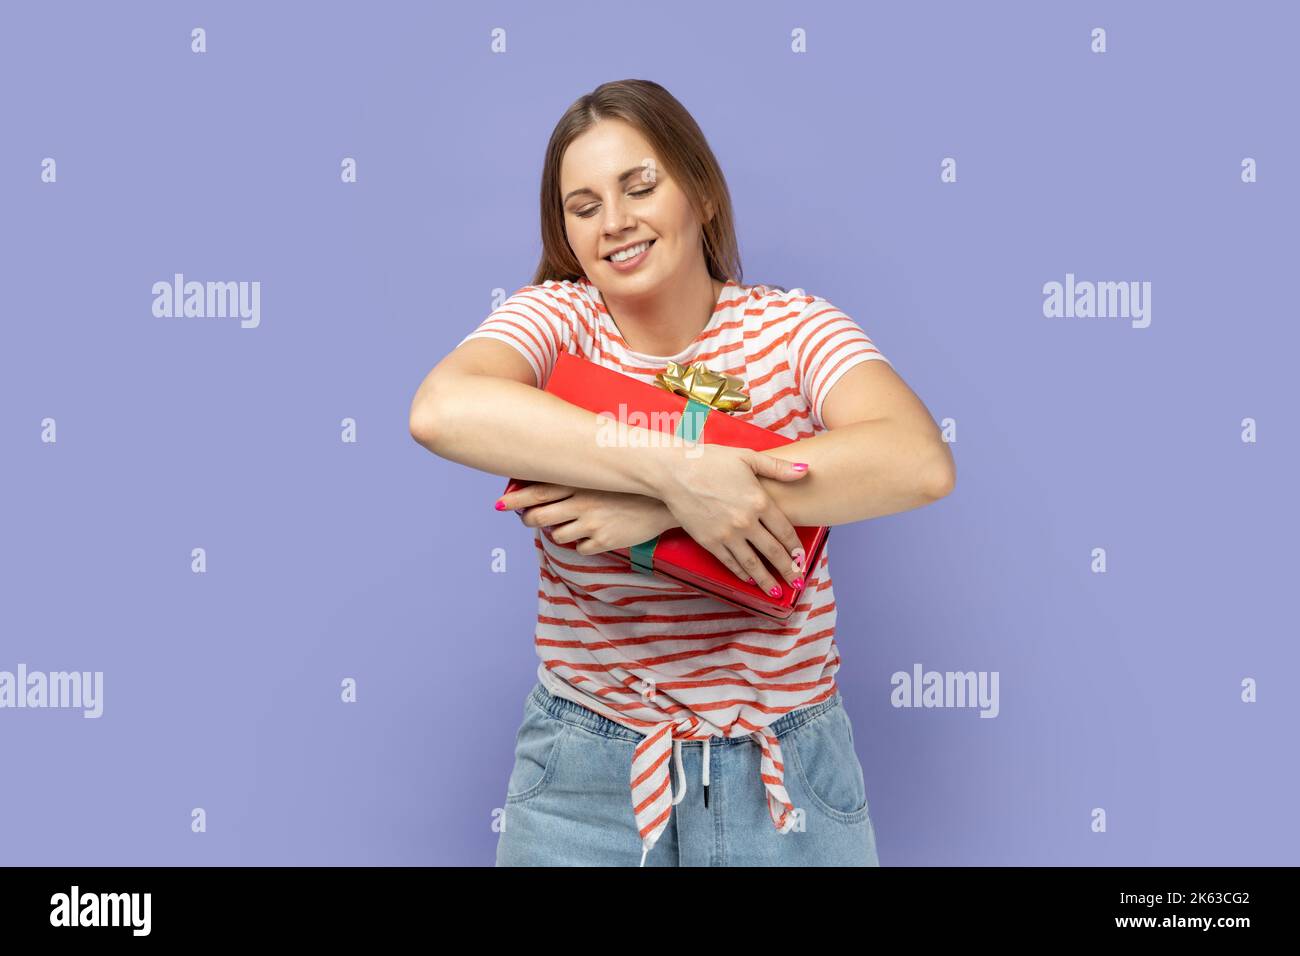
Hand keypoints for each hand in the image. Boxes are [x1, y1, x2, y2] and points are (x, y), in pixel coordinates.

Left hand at [498, 483, 677, 555]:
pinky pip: (581, 548)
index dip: (515, 498)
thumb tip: (551, 481)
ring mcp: (593, 523)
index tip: (499, 503)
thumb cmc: (633, 482)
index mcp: (580, 482)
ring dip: (560, 531)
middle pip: (539, 517)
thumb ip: (578, 476)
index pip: (537, 490)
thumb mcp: (603, 472)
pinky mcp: (605, 540)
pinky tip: (596, 533)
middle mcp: (582, 502)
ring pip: (557, 535)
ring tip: (576, 523)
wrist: (667, 498)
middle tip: (531, 518)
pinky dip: (584, 544)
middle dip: (530, 519)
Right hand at [652, 443, 809, 596]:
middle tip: (797, 582)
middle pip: (773, 552)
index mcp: (759, 501)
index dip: (795, 548)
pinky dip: (742, 573)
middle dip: (787, 570)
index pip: (785, 531)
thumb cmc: (710, 460)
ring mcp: (727, 534)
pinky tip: (749, 580)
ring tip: (776, 593)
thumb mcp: (747, 457)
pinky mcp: (709, 542)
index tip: (802, 559)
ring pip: (752, 563)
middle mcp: (746, 522)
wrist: (674, 472)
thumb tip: (805, 471)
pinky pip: (730, 562)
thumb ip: (777, 467)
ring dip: (766, 580)